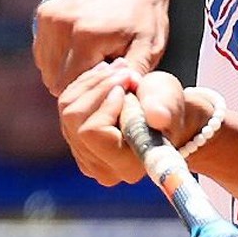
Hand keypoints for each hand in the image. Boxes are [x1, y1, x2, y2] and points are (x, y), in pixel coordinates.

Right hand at [33, 0, 171, 96]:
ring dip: (65, 70)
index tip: (106, 85)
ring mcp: (49, 18)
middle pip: (54, 79)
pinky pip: (43, 51)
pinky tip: (81, 50)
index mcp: (86, 36)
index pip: (70, 86)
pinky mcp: (44, 13)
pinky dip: (58, 57)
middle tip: (101, 72)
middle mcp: (61, 26)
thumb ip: (135, 74)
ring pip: (46, 67)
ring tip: (93, 59)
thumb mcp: (149, 46)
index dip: (88, 92)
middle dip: (76, 83)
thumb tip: (127, 95)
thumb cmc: (144, 16)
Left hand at [57, 63, 215, 184]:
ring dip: (93, 82)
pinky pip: (67, 105)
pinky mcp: (75, 141)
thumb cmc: (169, 110)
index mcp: (127, 167)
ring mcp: (84, 156)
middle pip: (75, 119)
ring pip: (68, 109)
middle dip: (99, 87)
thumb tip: (157, 117)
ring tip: (119, 68)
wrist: (165, 116)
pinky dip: (86, 85)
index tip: (128, 86)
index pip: (93, 133)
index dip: (107, 104)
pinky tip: (106, 74)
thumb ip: (164, 109)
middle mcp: (101, 168)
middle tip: (125, 70)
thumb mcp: (171, 103)